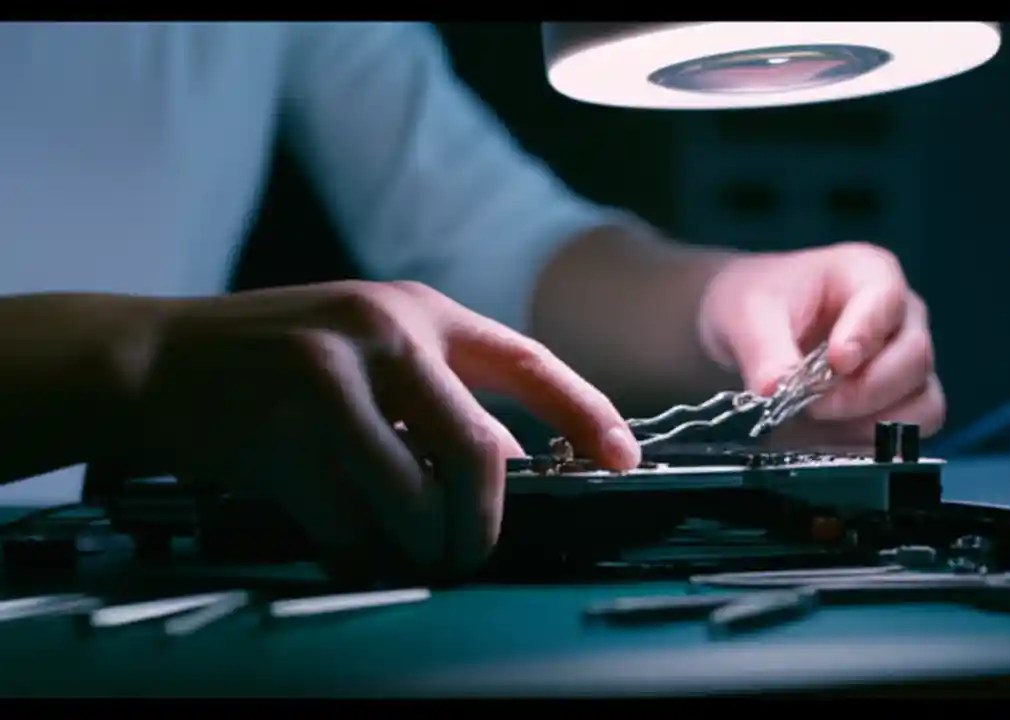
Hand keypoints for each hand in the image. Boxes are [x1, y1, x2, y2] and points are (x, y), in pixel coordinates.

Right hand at [132, 281, 640, 579]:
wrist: (154, 360)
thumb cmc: (273, 364)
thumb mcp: (366, 353)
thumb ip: (435, 399)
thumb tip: (507, 475)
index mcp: (418, 311)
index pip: (529, 362)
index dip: (586, 414)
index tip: (622, 460)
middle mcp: (386, 333)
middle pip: (478, 453)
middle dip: (483, 524)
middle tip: (475, 555)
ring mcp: (335, 376)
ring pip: (415, 497)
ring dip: (421, 545)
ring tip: (409, 553)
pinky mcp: (286, 427)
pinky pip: (349, 521)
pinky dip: (355, 547)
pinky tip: (341, 538)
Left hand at [697, 242, 943, 446]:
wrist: (749, 330)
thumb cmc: (756, 304)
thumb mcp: (746, 315)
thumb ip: (763, 350)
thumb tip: (775, 389)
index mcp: (868, 273)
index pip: (887, 300)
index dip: (865, 334)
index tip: (836, 362)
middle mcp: (901, 315)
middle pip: (915, 356)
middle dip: (864, 390)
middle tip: (813, 403)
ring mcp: (907, 359)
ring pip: (923, 399)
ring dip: (874, 420)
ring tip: (823, 418)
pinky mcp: (902, 400)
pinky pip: (915, 428)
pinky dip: (879, 440)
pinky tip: (837, 436)